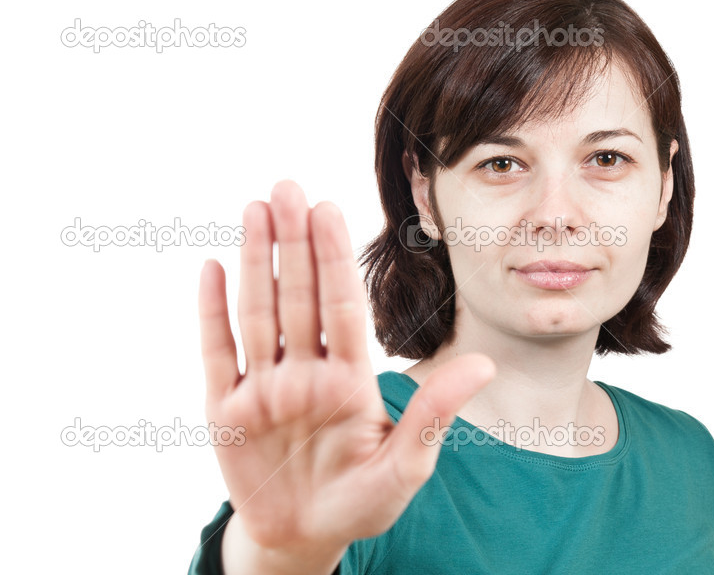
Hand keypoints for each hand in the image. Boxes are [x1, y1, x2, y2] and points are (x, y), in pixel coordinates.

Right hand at [198, 180, 494, 558]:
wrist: (304, 539)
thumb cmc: (363, 502)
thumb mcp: (407, 464)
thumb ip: (436, 412)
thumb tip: (486, 365)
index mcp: (350, 377)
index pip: (341, 306)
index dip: (333, 259)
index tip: (330, 210)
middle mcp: (306, 371)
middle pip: (298, 296)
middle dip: (293, 242)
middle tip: (287, 188)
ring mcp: (264, 386)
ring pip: (258, 312)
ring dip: (255, 261)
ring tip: (256, 210)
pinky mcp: (226, 409)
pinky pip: (217, 354)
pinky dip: (212, 313)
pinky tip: (212, 268)